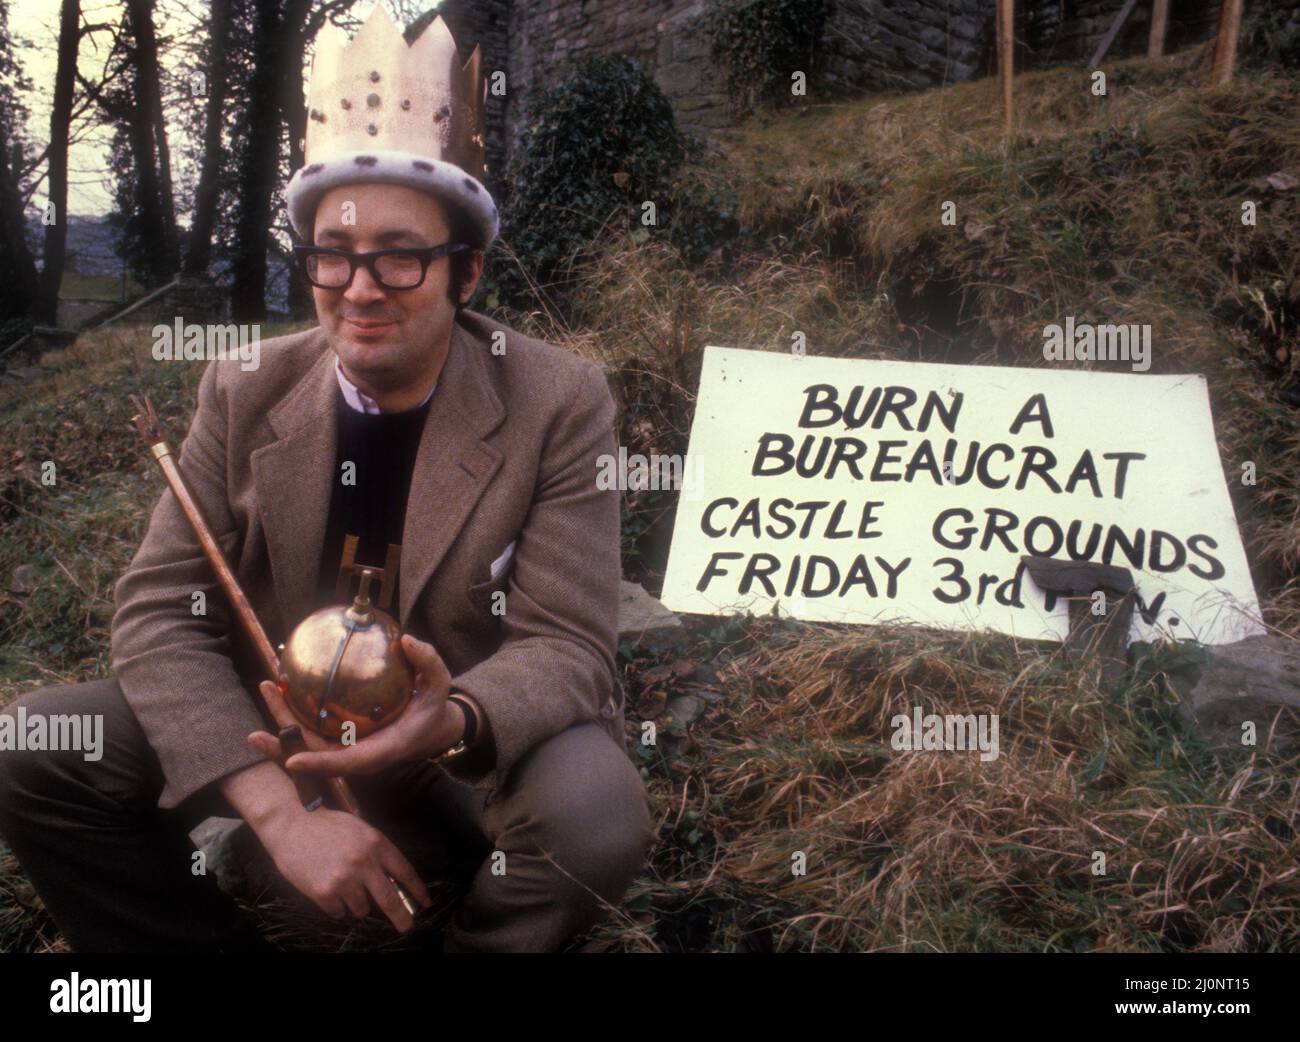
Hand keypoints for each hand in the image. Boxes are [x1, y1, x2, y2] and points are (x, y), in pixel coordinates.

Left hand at [247, 634, 463, 775]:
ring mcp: (349, 748)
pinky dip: (294, 717)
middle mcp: (360, 754)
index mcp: (383, 750)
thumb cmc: (434, 708)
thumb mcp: (440, 685)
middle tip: (254, 732)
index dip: (320, 764)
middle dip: (285, 748)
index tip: (293, 761)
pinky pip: (314, 733)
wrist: (433, 727)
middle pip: (317, 757)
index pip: (349, 763)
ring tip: (266, 691)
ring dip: (283, 726)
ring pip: (310, 745)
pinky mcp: (343, 739)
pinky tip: (281, 691)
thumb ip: (428, 663)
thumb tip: (407, 640)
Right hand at [255, 803, 431, 930]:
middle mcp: (364, 862)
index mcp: (376, 843)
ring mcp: (344, 879)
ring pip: (362, 908)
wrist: (292, 823)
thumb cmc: (327, 824)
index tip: (425, 903)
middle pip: (390, 899)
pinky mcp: (324, 892)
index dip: (417, 890)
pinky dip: (336, 907)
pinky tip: (328, 890)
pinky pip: (338, 912)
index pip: (405, 871)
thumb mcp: (360, 829)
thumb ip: (377, 852)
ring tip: (343, 886)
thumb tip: (393, 880)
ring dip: (357, 904)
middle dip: (402, 917)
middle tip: (406, 927)